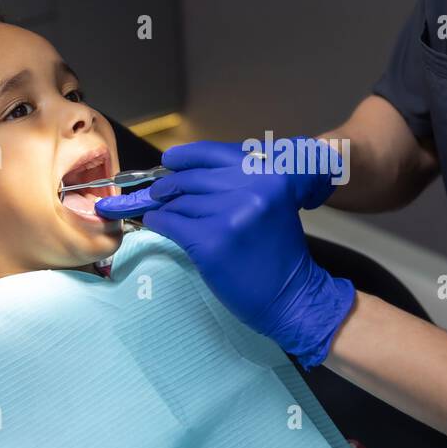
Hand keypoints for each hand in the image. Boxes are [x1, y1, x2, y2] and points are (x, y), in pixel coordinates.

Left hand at [94, 140, 354, 367]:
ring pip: (180, 201)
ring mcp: (231, 214)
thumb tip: (185, 170)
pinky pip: (171, 223)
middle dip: (169, 184)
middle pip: (192, 177)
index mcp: (269, 173)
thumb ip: (238, 181)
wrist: (291, 295)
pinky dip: (158, 222)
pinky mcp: (212, 241)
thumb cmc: (278, 251)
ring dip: (164, 206)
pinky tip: (155, 223)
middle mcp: (252, 188)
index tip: (169, 160)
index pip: (214, 152)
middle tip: (158, 191)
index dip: (186, 156)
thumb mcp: (268, 202)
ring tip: (160, 211)